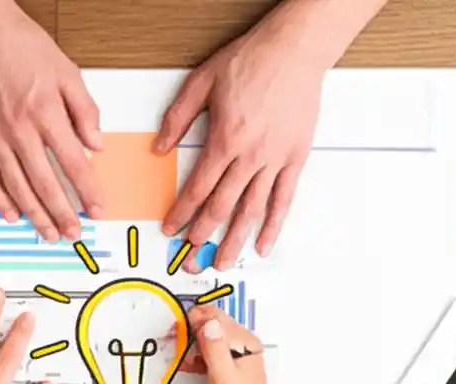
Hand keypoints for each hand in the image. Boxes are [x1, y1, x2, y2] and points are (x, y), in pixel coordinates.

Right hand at [0, 0, 102, 241]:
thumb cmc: (20, 44)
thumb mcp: (67, 71)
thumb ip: (85, 110)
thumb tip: (96, 144)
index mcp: (46, 113)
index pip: (74, 163)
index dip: (87, 191)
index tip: (97, 209)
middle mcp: (19, 128)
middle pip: (45, 183)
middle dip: (62, 214)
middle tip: (73, 233)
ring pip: (16, 186)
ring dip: (34, 214)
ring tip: (47, 232)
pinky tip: (11, 214)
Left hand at [154, 7, 327, 270]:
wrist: (294, 50)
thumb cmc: (251, 61)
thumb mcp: (202, 82)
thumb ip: (177, 118)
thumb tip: (160, 148)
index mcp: (224, 140)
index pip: (198, 188)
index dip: (182, 213)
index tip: (172, 230)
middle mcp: (250, 156)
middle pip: (222, 206)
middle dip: (204, 236)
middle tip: (191, 258)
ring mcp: (275, 160)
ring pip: (252, 210)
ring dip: (236, 240)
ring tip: (224, 262)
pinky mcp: (295, 158)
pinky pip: (284, 199)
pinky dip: (274, 225)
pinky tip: (263, 244)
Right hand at [181, 305, 306, 383]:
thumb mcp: (222, 381)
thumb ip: (215, 350)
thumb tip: (208, 322)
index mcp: (245, 346)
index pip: (215, 316)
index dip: (192, 319)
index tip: (175, 331)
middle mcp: (245, 349)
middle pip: (213, 324)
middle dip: (190, 329)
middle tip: (172, 342)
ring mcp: (240, 361)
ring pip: (211, 339)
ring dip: (193, 343)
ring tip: (178, 356)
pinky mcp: (233, 373)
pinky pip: (212, 355)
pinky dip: (198, 357)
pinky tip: (190, 368)